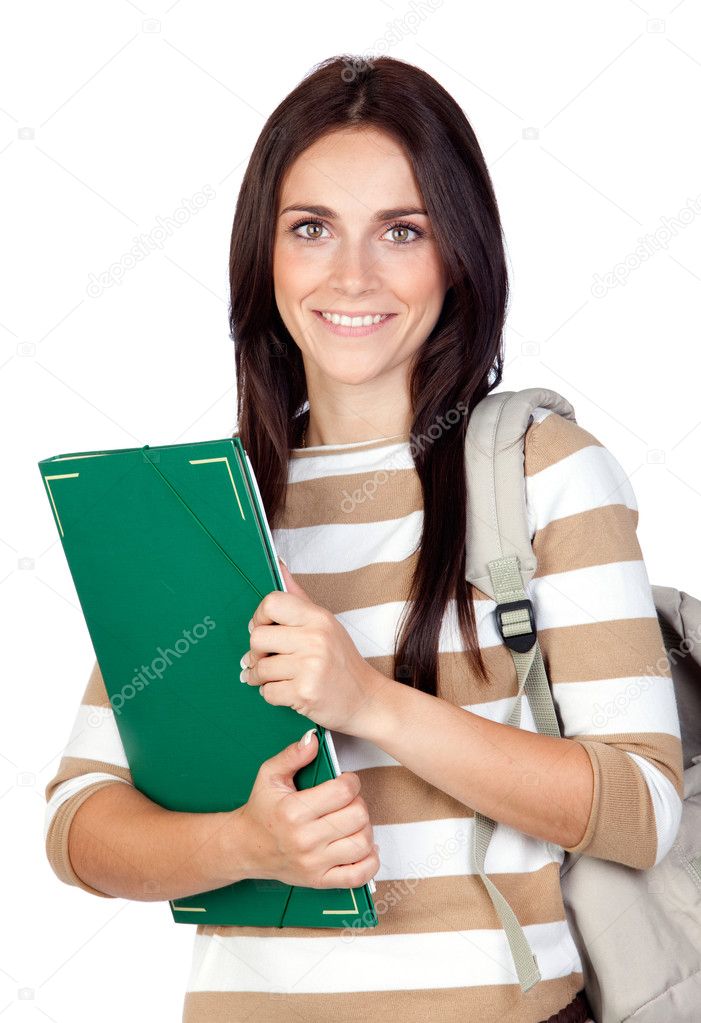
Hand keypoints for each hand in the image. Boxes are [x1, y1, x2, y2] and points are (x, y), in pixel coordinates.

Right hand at [235, 729, 379, 889]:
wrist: (244, 848)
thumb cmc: (260, 811)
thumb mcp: (269, 776)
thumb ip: (292, 755)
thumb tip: (313, 739)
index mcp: (293, 811)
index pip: (343, 791)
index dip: (351, 781)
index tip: (345, 781)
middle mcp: (304, 840)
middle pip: (357, 816)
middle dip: (358, 803)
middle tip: (348, 801)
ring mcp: (313, 863)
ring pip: (362, 843)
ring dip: (364, 829)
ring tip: (351, 822)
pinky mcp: (319, 881)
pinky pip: (358, 876)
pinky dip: (369, 862)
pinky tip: (363, 847)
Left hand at [240, 557, 382, 734]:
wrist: (366, 700)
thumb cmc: (342, 662)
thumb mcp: (326, 624)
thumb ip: (299, 598)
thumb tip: (279, 565)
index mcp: (318, 618)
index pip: (271, 603)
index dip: (259, 617)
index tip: (263, 629)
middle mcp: (315, 639)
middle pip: (257, 637)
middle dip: (256, 652)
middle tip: (266, 658)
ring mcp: (310, 667)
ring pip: (260, 668)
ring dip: (260, 677)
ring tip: (275, 677)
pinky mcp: (305, 693)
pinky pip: (267, 692)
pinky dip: (271, 694)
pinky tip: (286, 691)